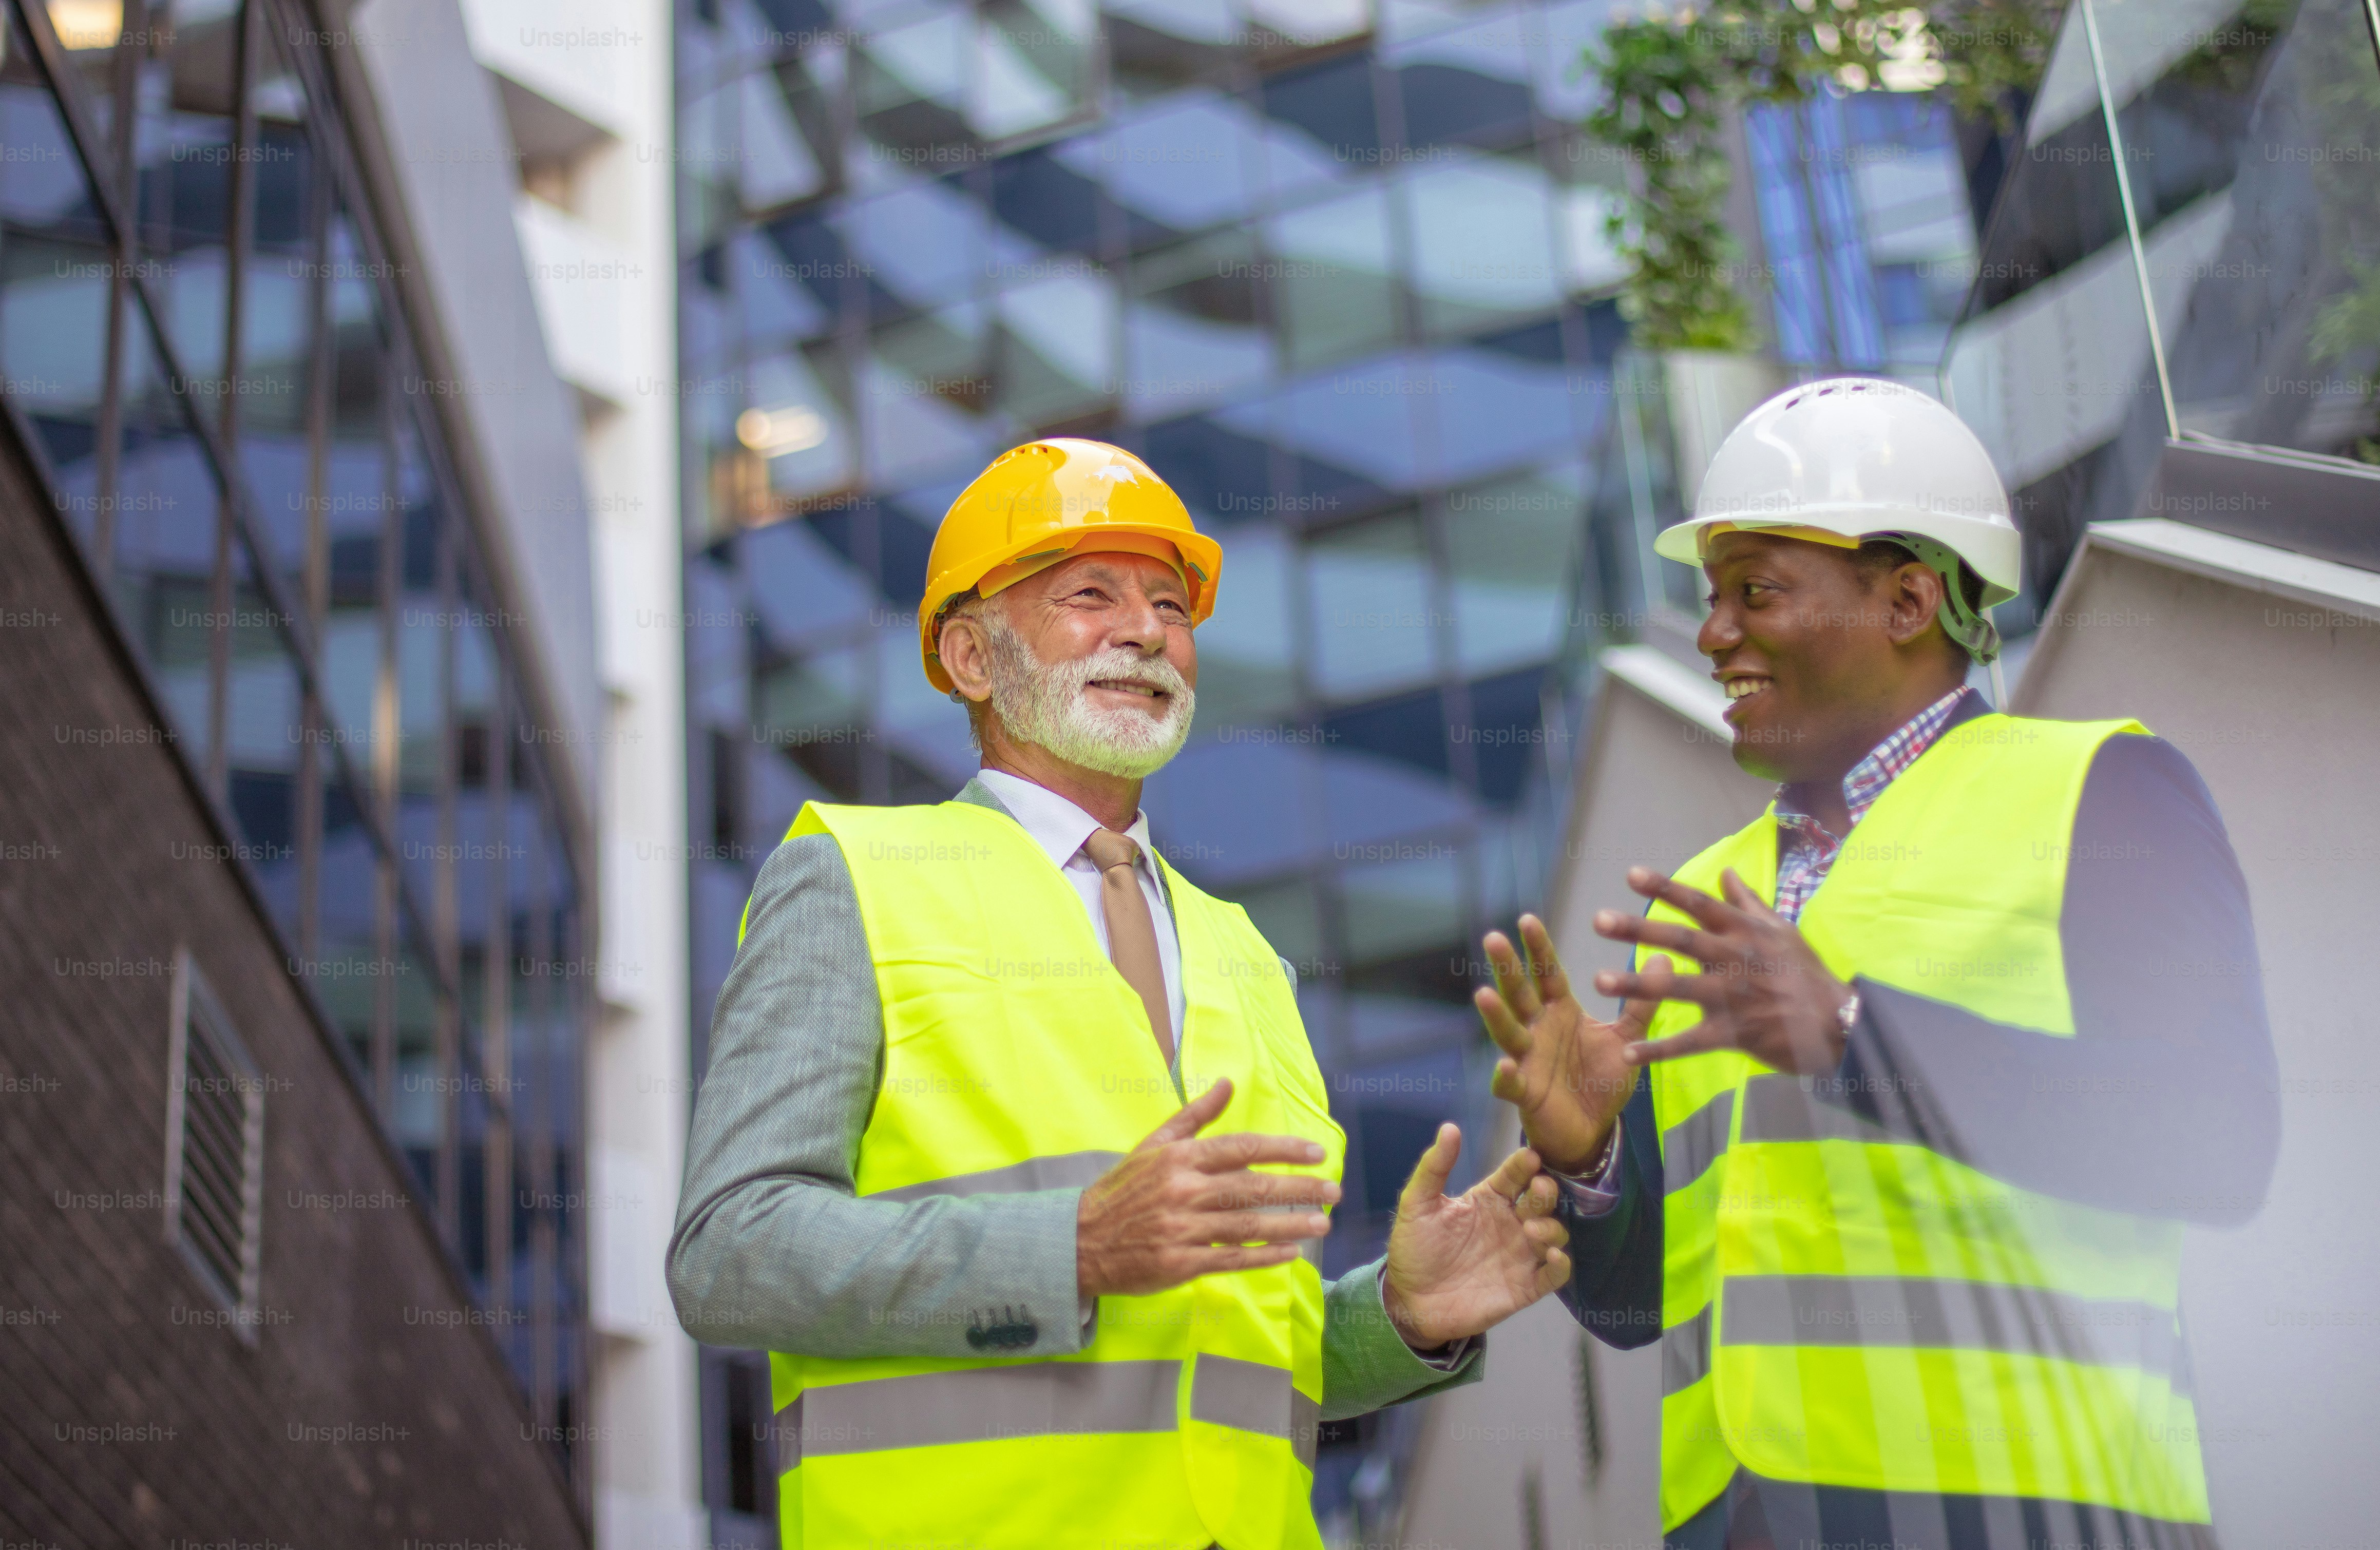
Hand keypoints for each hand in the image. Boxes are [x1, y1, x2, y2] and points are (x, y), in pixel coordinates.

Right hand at [1076, 1078, 1339, 1298]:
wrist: (1081, 1240)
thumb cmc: (1123, 1190)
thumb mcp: (1154, 1145)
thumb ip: (1194, 1116)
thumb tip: (1228, 1084)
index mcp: (1179, 1158)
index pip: (1241, 1148)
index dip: (1282, 1149)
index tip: (1316, 1152)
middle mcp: (1183, 1191)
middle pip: (1252, 1187)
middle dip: (1298, 1188)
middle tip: (1332, 1191)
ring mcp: (1182, 1230)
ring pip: (1247, 1225)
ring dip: (1290, 1224)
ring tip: (1322, 1224)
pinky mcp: (1180, 1263)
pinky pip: (1231, 1259)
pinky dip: (1263, 1256)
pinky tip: (1290, 1252)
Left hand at [1381, 1127, 1570, 1348]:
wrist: (1410, 1302)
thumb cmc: (1414, 1249)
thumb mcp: (1418, 1204)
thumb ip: (1434, 1167)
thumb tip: (1449, 1127)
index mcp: (1488, 1199)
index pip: (1515, 1174)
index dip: (1524, 1164)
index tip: (1529, 1156)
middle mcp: (1510, 1223)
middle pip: (1541, 1200)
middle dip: (1546, 1191)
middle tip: (1539, 1188)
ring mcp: (1520, 1254)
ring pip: (1554, 1233)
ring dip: (1551, 1227)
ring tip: (1531, 1229)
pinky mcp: (1525, 1286)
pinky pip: (1554, 1274)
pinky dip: (1561, 1265)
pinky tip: (1553, 1256)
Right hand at [1476, 914, 1645, 1173]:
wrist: (1593, 1130)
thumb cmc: (1602, 1081)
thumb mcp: (1627, 1039)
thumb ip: (1641, 1001)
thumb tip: (1664, 955)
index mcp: (1560, 1012)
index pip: (1547, 973)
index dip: (1537, 948)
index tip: (1527, 919)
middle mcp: (1537, 1030)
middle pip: (1518, 993)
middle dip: (1505, 968)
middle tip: (1493, 938)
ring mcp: (1526, 1060)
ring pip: (1507, 1032)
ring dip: (1495, 1015)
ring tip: (1483, 994)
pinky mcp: (1524, 1094)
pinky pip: (1510, 1083)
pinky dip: (1505, 1076)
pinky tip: (1504, 1065)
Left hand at [1590, 866, 1855, 1075]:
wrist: (1838, 1023)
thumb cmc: (1807, 974)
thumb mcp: (1782, 930)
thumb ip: (1748, 902)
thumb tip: (1725, 872)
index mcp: (1743, 931)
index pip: (1699, 903)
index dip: (1665, 887)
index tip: (1630, 875)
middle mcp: (1734, 958)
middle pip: (1680, 939)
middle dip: (1638, 929)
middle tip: (1598, 921)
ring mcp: (1732, 997)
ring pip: (1678, 988)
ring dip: (1636, 985)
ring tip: (1599, 981)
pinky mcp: (1733, 1033)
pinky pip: (1689, 1043)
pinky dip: (1659, 1049)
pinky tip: (1628, 1053)